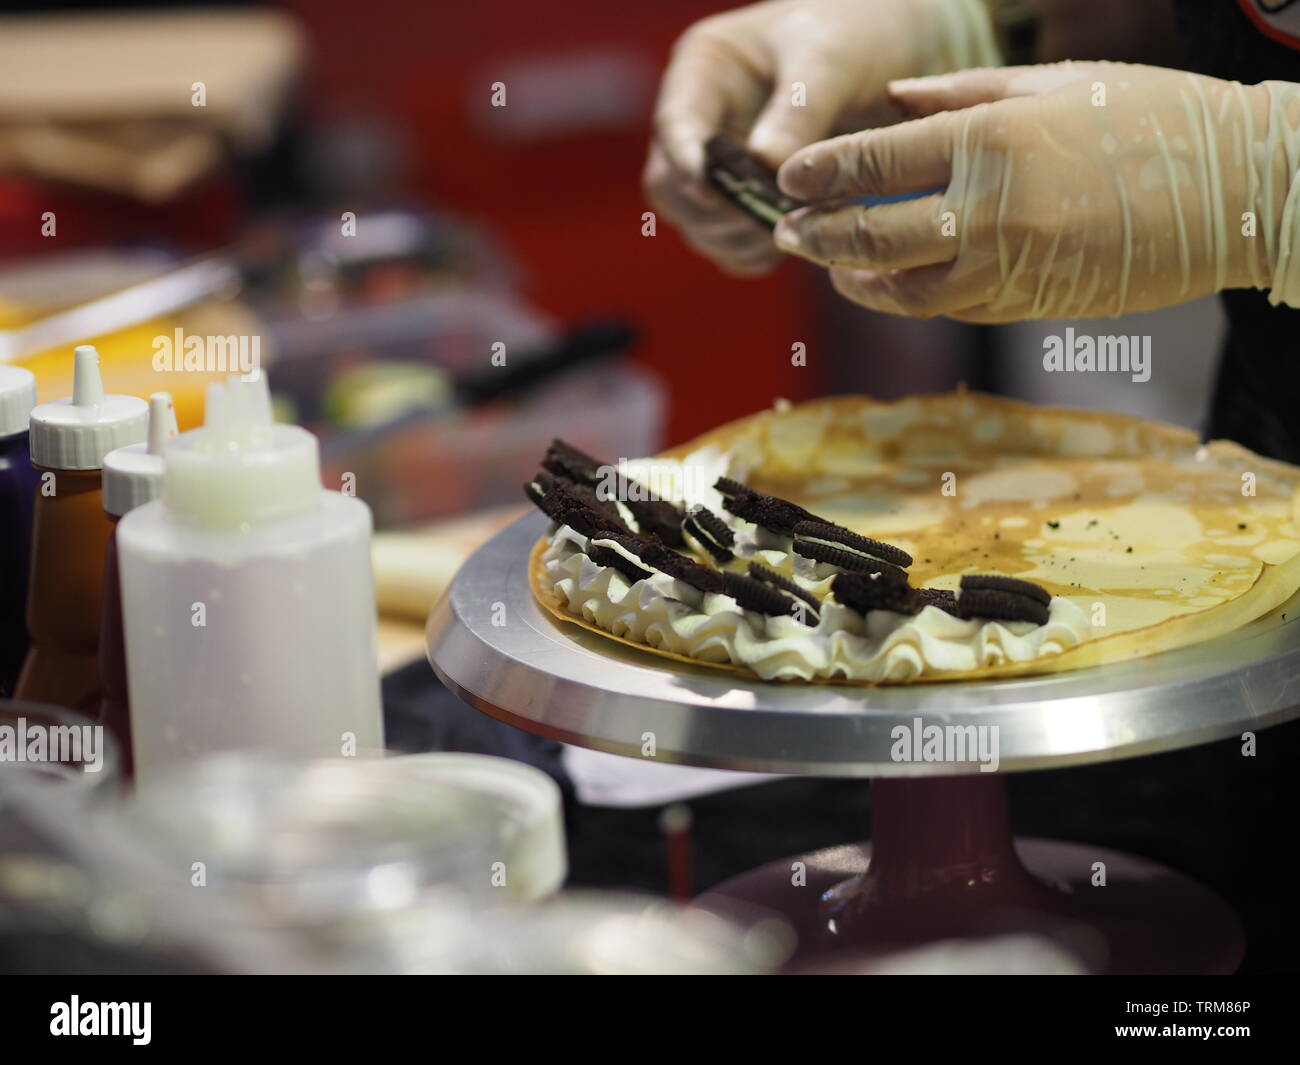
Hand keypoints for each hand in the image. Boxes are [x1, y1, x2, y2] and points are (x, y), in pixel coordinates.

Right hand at [643, 0, 1000, 275]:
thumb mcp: (832, 60)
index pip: (674, 126)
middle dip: (714, 210)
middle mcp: (702, 124)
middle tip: (768, 215)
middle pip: (671, 186)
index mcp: (706, 72)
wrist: (895, 51)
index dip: (687, 163)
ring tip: (792, 227)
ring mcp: (721, 170)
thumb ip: (799, 110)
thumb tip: (765, 165)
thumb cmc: (858, 34)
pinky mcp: (746, 203)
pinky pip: (732, 246)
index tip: (715, 191)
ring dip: (737, 238)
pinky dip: (756, 252)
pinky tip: (797, 239)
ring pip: (698, 224)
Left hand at [774, 62, 1299, 320]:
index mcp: (991, 141)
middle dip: (818, 234)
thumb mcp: (1053, 85)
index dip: (820, 174)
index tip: (787, 179)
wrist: (1237, 190)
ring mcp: (1008, 267)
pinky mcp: (1028, 304)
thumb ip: (959, 96)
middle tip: (789, 231)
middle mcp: (988, 211)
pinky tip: (894, 282)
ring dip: (857, 279)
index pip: (874, 162)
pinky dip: (912, 297)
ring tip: (834, 265)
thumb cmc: (1152, 117)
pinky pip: (951, 307)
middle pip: (872, 234)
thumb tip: (891, 102)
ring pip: (903, 289)